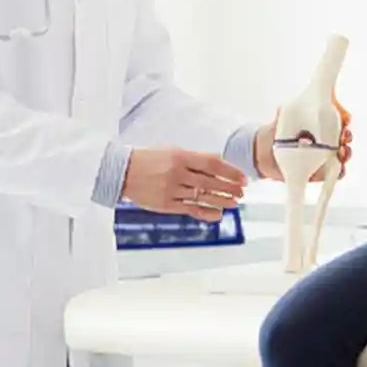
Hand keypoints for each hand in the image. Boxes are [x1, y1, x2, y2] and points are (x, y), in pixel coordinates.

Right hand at [121, 148, 246, 222]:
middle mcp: (177, 173)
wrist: (123, 172)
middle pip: (210, 182)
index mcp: (180, 156)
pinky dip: (206, 212)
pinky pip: (191, 209)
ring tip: (234, 202)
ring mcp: (172, 190)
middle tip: (242, 191)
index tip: (242, 177)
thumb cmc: (148, 159)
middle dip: (230, 187)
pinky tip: (217, 214)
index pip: (212, 164)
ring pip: (203, 197)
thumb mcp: (171, 151)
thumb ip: (193, 158)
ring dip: (221, 200)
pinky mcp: (167, 204)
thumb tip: (217, 162)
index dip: (230, 171)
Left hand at [254, 97, 353, 180]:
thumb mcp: (280, 121)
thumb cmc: (275, 135)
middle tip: (344, 135)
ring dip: (346, 152)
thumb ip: (282, 115)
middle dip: (346, 135)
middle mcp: (323, 140)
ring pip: (342, 154)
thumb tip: (280, 110)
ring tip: (342, 151)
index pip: (337, 120)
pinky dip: (340, 171)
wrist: (263, 154)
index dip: (344, 118)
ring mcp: (323, 156)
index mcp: (318, 125)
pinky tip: (339, 167)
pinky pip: (335, 173)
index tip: (345, 117)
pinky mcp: (320, 173)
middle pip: (343, 137)